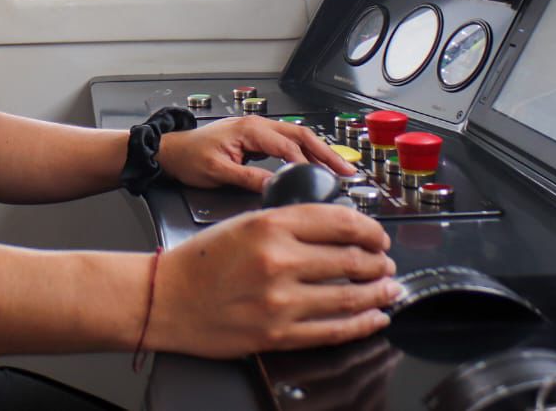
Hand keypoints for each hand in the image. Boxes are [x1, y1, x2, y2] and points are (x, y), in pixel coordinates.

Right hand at [148, 204, 400, 356]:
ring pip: (349, 297)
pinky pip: (334, 331)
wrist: (166, 298)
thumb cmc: (200, 261)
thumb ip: (288, 223)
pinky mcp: (278, 334)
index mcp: (270, 225)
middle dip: (379, 262)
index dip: (370, 229)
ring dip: (378, 293)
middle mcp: (278, 261)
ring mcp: (280, 301)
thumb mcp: (244, 222)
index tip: (378, 235)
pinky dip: (362, 324)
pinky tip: (375, 318)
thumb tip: (336, 230)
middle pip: (351, 258)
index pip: (340, 221)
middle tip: (387, 262)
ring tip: (389, 288)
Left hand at [158, 115, 351, 192]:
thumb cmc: (189, 158)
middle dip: (326, 153)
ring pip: (297, 137)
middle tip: (347, 171)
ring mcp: (258, 130)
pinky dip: (305, 153)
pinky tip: (314, 166)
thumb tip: (275, 188)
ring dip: (319, 152)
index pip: (288, 146)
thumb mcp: (218, 172)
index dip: (308, 163)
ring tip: (339, 169)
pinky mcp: (256, 138)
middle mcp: (257, 125)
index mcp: (250, 130)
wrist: (171, 151)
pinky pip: (287, 142)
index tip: (325, 179)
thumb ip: (248, 179)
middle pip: (301, 135)